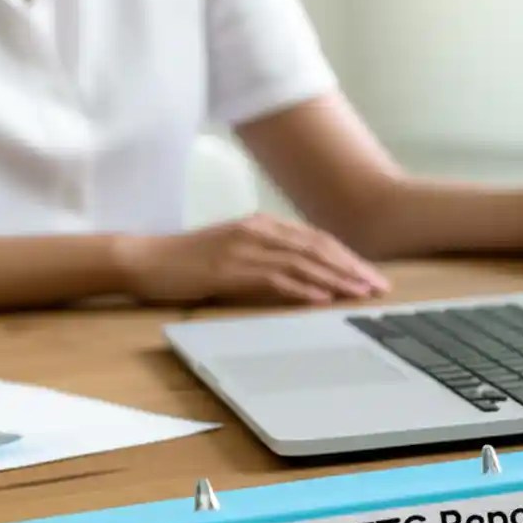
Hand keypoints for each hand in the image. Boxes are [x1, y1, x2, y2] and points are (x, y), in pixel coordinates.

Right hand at [122, 214, 391, 304]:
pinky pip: (272, 277)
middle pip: (316, 248)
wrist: (145, 259)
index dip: (347, 257)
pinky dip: (300, 288)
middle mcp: (257, 230)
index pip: (316, 240)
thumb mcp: (234, 255)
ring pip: (300, 262)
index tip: (371, 276)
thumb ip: (267, 260)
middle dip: (351, 268)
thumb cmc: (188, 262)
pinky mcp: (228, 268)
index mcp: (261, 224)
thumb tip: (304, 279)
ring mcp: (243, 247)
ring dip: (334, 279)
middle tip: (378, 287)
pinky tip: (320, 298)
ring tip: (359, 294)